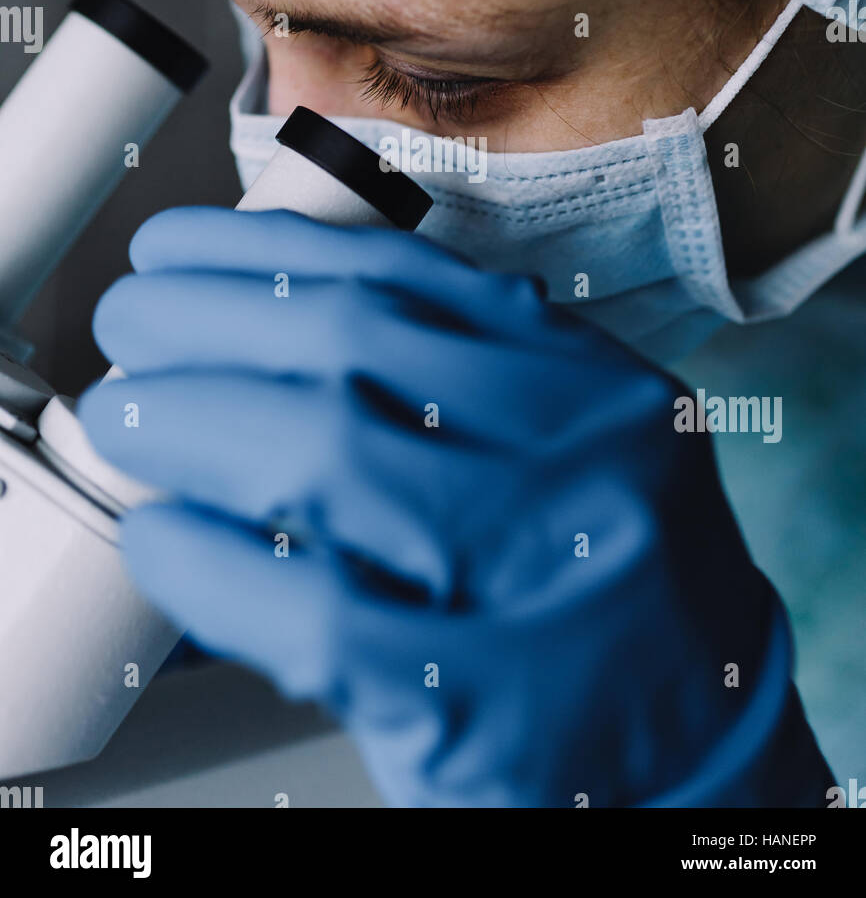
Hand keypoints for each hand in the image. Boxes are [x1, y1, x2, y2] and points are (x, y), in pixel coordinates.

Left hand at [78, 206, 831, 807]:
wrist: (703, 745)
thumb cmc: (608, 585)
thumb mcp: (572, 445)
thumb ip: (462, 375)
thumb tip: (272, 317)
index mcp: (587, 385)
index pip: (403, 277)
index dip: (263, 248)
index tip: (177, 250)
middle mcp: (573, 457)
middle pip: (348, 340)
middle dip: (201, 317)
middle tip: (131, 324)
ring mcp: (535, 574)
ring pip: (325, 452)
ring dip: (190, 420)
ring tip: (129, 417)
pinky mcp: (485, 701)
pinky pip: (314, 609)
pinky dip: (213, 565)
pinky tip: (167, 542)